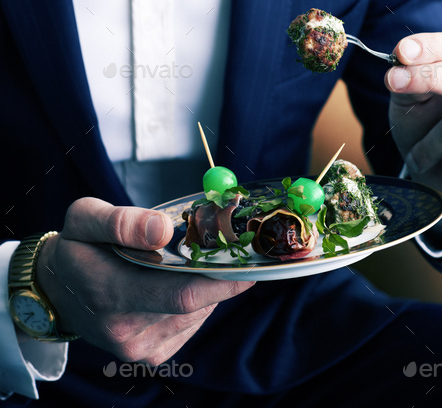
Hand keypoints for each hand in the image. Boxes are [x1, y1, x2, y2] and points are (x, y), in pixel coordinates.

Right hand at [36, 198, 253, 363]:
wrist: (56, 290)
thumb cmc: (76, 247)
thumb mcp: (84, 219)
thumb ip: (121, 222)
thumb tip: (164, 230)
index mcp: (111, 294)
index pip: (182, 295)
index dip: (223, 281)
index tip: (252, 264)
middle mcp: (128, 331)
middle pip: (197, 302)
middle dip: (222, 274)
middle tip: (238, 246)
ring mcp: (141, 348)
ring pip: (198, 311)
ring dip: (207, 282)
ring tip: (194, 257)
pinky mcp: (153, 354)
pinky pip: (192, 321)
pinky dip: (197, 297)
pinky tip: (178, 279)